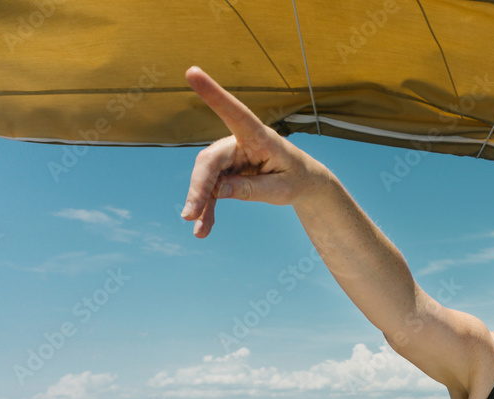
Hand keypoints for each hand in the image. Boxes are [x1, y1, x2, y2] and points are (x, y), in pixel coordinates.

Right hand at [180, 66, 330, 237]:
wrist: (304, 182)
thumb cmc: (297, 179)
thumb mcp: (281, 190)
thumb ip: (252, 189)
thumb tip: (217, 190)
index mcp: (260, 137)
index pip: (235, 113)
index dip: (214, 94)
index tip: (192, 72)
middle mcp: (240, 142)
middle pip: (211, 162)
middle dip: (199, 188)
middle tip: (189, 215)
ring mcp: (231, 157)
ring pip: (207, 178)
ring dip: (201, 204)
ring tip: (198, 231)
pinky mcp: (227, 171)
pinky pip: (213, 190)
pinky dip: (208, 209)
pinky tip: (203, 230)